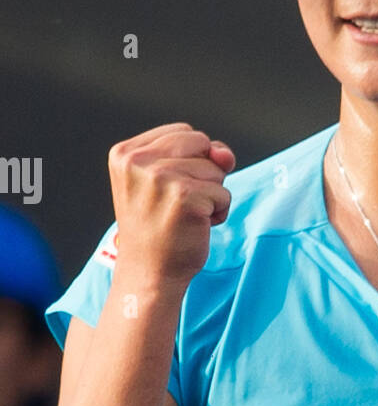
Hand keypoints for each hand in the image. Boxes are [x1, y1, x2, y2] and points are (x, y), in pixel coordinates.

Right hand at [108, 123, 236, 287]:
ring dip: (211, 195)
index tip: (167, 189)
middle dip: (203, 173)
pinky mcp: (185, 196)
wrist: (149, 273)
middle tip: (178, 203)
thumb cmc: (159, 226)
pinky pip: (224, 194)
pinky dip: (218, 212)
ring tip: (185, 216)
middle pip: (201, 143)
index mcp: (125, 152)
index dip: (190, 159)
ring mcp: (161, 177)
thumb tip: (225, 155)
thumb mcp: (168, 179)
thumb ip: (200, 154)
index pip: (184, 132)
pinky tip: (196, 226)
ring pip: (215, 169)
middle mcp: (138, 161)